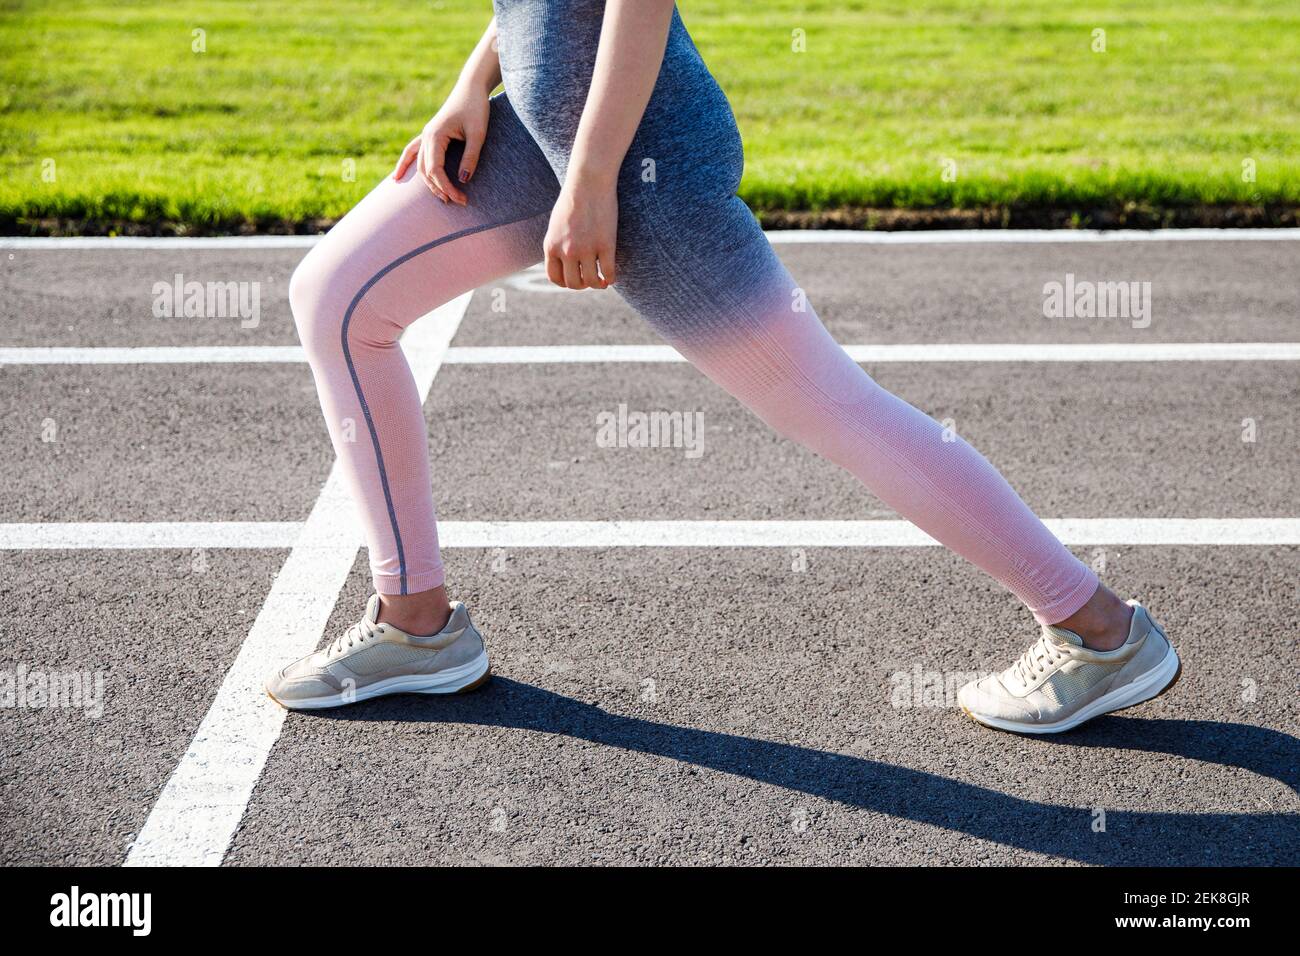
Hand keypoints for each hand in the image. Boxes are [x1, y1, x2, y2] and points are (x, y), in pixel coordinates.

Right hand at [393, 84, 489, 204]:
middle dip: (440, 189)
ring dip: (429, 183)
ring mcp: (426, 134)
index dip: (447, 187)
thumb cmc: (476, 108)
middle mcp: (426, 136)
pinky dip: (405, 164)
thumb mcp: (478, 133)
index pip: (435, 170)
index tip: (461, 199)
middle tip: (458, 202)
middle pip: (426, 171)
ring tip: (443, 198)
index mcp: (435, 136)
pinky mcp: (430, 134)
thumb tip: (464, 180)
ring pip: (419, 165)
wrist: (472, 87)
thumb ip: (471, 157)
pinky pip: (412, 152)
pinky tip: (396, 177)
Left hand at [543, 172, 618, 289]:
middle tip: (590, 279)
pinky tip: (612, 276)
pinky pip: (608, 273)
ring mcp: (586, 249)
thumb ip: (558, 243)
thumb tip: (564, 260)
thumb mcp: (556, 224)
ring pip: (591, 281)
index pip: (555, 277)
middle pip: (573, 283)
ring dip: (597, 284)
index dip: (565, 282)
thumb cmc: (573, 198)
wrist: (588, 182)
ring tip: (602, 280)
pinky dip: (611, 279)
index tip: (575, 279)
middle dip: (582, 285)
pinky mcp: (606, 245)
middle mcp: (567, 251)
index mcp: (552, 246)